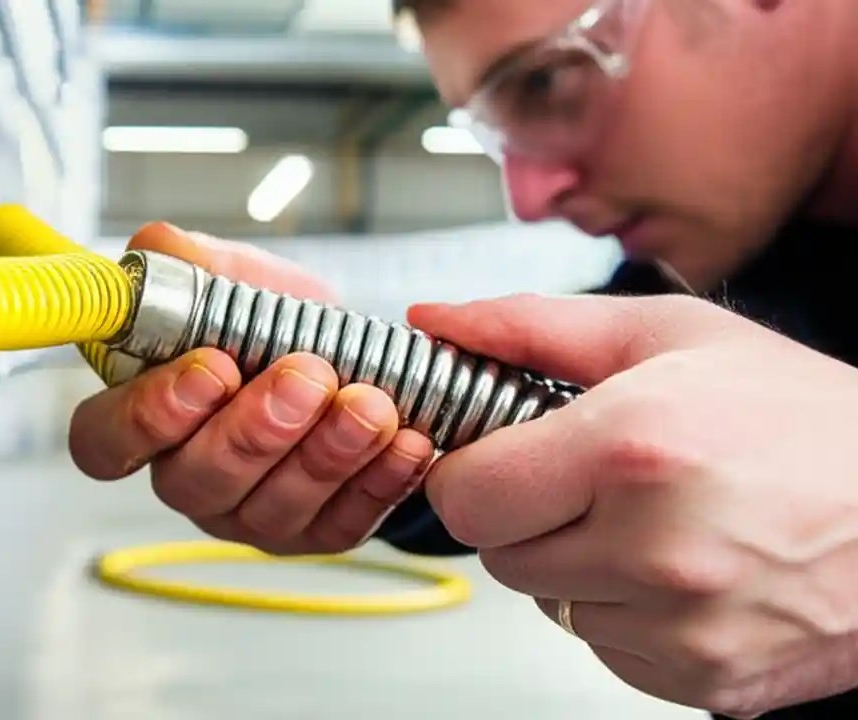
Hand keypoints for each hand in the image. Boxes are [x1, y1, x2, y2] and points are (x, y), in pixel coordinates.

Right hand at [68, 223, 434, 554]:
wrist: (350, 357)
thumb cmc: (272, 325)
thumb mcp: (231, 277)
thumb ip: (186, 264)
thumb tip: (161, 254)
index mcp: (143, 418)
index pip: (106, 441)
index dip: (148, 416)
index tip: (212, 368)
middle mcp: (187, 476)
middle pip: (198, 479)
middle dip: (255, 429)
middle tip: (305, 378)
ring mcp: (249, 515)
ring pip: (273, 507)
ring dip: (326, 454)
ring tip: (369, 405)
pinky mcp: (314, 533)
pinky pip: (342, 523)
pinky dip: (379, 481)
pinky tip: (405, 440)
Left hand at [409, 293, 857, 717]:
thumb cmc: (808, 417)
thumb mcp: (668, 334)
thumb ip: (530, 328)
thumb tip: (436, 323)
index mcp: (632, 449)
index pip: (463, 495)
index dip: (473, 469)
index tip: (501, 454)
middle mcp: (654, 547)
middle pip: (499, 553)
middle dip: (527, 512)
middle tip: (592, 478)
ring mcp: (683, 628)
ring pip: (552, 604)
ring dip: (580, 564)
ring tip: (656, 519)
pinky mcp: (708, 681)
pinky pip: (608, 649)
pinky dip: (627, 613)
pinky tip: (685, 568)